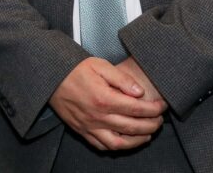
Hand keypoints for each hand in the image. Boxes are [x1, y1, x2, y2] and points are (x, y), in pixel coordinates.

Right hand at [49, 57, 165, 150]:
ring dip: (138, 141)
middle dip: (151, 125)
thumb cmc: (75, 69)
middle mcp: (97, 116)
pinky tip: (126, 140)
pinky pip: (102, 146)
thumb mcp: (100, 65)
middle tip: (160, 120)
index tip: (162, 106)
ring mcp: (89, 126)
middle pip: (132, 127)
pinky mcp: (82, 131)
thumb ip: (122, 79)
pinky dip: (117, 147)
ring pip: (119, 143)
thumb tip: (139, 92)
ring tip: (148, 134)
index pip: (136, 108)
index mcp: (104, 98)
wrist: (51, 77)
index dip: (153, 109)